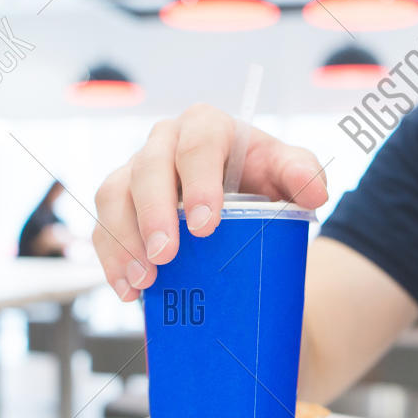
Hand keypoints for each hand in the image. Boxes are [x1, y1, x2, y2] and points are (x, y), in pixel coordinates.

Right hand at [92, 103, 327, 300]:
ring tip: (145, 280)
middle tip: (168, 256)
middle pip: (148, 168)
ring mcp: (135, 171)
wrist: (241, 203)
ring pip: (114, 195)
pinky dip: (112, 260)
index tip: (205, 225)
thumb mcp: (288, 173)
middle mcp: (164, 142)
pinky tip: (129, 291)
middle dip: (154, 214)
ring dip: (124, 240)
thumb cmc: (263, 179)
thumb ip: (303, 175)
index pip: (199, 143)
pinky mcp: (118, 205)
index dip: (198, 182)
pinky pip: (103, 227)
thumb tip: (315, 193)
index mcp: (207, 127)